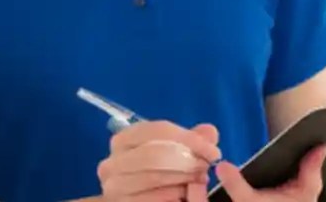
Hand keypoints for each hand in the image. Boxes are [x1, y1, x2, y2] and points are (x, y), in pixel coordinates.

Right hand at [97, 121, 221, 201]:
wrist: (145, 195)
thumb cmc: (161, 169)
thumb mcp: (177, 151)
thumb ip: (193, 140)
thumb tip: (209, 133)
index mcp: (124, 139)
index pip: (158, 130)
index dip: (190, 140)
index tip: (214, 152)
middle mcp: (112, 161)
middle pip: (154, 153)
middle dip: (186, 160)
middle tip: (206, 167)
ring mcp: (112, 186)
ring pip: (153, 177)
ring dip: (182, 178)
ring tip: (199, 180)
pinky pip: (149, 198)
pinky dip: (171, 195)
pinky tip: (183, 193)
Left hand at [200, 145, 325, 201]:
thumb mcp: (306, 193)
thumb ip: (310, 170)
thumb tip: (321, 146)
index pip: (244, 198)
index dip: (234, 183)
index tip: (223, 165)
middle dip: (201, 200)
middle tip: (195, 182)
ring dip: (196, 201)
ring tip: (192, 186)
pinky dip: (197, 200)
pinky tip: (193, 190)